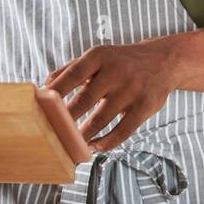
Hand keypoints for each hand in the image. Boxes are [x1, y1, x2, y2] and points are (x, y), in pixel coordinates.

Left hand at [44, 39, 181, 151]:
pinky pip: (123, 130)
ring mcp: (132, 89)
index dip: (54, 94)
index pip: (71, 76)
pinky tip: (95, 146)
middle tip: (51, 135)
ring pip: (101, 119)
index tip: (39, 110)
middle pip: (84, 100)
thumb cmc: (122, 62)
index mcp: (99, 57)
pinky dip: (107, 141)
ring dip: (83, 136)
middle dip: (65, 120)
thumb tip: (43, 88)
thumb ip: (70, 70)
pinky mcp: (146, 106)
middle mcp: (116, 71)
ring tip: (70, 146)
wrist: (164, 61)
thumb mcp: (98, 57)